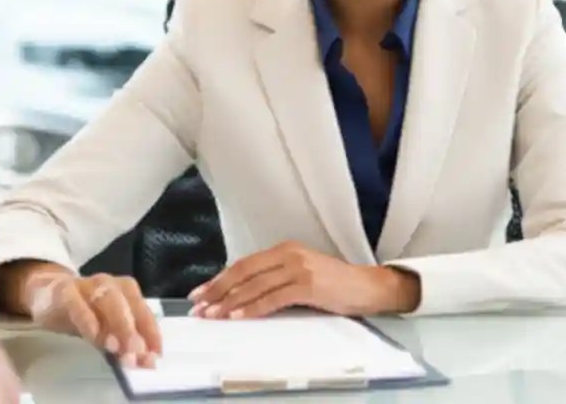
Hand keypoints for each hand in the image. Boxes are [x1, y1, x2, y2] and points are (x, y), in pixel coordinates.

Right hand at [22, 269, 161, 367]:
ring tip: (117, 347)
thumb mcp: (105, 328)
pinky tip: (92, 335)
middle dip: (134, 330)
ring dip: (114, 323)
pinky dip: (86, 318)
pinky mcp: (64, 290)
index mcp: (126, 292)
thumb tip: (142, 361)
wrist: (48, 292)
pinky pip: (76, 302)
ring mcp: (87, 285)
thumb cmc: (85, 312)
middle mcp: (110, 285)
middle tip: (137, 353)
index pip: (143, 312)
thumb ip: (122, 342)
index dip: (151, 333)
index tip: (156, 355)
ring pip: (105, 300)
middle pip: (127, 304)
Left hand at [187, 241, 420, 319]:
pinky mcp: (308, 285)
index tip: (200, 292)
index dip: (219, 279)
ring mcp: (299, 268)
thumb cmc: (333, 284)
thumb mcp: (301, 273)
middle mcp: (289, 254)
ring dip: (230, 302)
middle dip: (218, 290)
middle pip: (244, 272)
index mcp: (284, 249)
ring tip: (213, 314)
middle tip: (198, 305)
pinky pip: (273, 298)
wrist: (366, 286)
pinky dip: (253, 308)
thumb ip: (275, 277)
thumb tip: (240, 294)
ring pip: (255, 286)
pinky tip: (238, 316)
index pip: (244, 264)